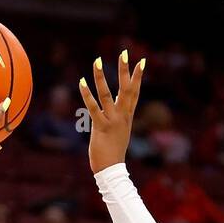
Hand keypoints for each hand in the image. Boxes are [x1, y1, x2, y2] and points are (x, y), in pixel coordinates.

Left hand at [79, 52, 144, 173]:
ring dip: (101, 77)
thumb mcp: (119, 131)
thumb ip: (119, 117)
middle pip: (126, 89)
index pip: (135, 93)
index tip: (141, 61)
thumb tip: (117, 104)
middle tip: (125, 52)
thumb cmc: (113, 152)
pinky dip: (87, 94)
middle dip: (125, 70)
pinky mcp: (101, 127)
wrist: (112, 170)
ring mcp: (112, 121)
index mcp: (127, 116)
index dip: (138, 77)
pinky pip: (93, 107)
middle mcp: (122, 116)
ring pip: (107, 95)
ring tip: (97, 60)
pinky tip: (82, 81)